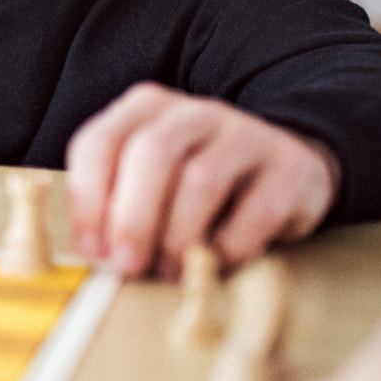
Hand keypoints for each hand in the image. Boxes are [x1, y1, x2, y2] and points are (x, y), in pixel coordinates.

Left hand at [65, 82, 338, 278]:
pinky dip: (230, 247)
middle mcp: (195, 111)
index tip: (92, 250)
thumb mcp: (150, 181)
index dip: (89, 200)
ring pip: (201, 180)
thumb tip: (95, 256)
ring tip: (169, 273)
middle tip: (127, 267)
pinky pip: (256, 211)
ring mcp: (247, 133)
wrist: (287, 170)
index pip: (100, 142)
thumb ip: (116, 205)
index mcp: (146, 107)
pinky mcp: (291, 166)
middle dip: (132, 219)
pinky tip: (217, 264)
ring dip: (178, 238)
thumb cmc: (196, 186)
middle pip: (151, 153)